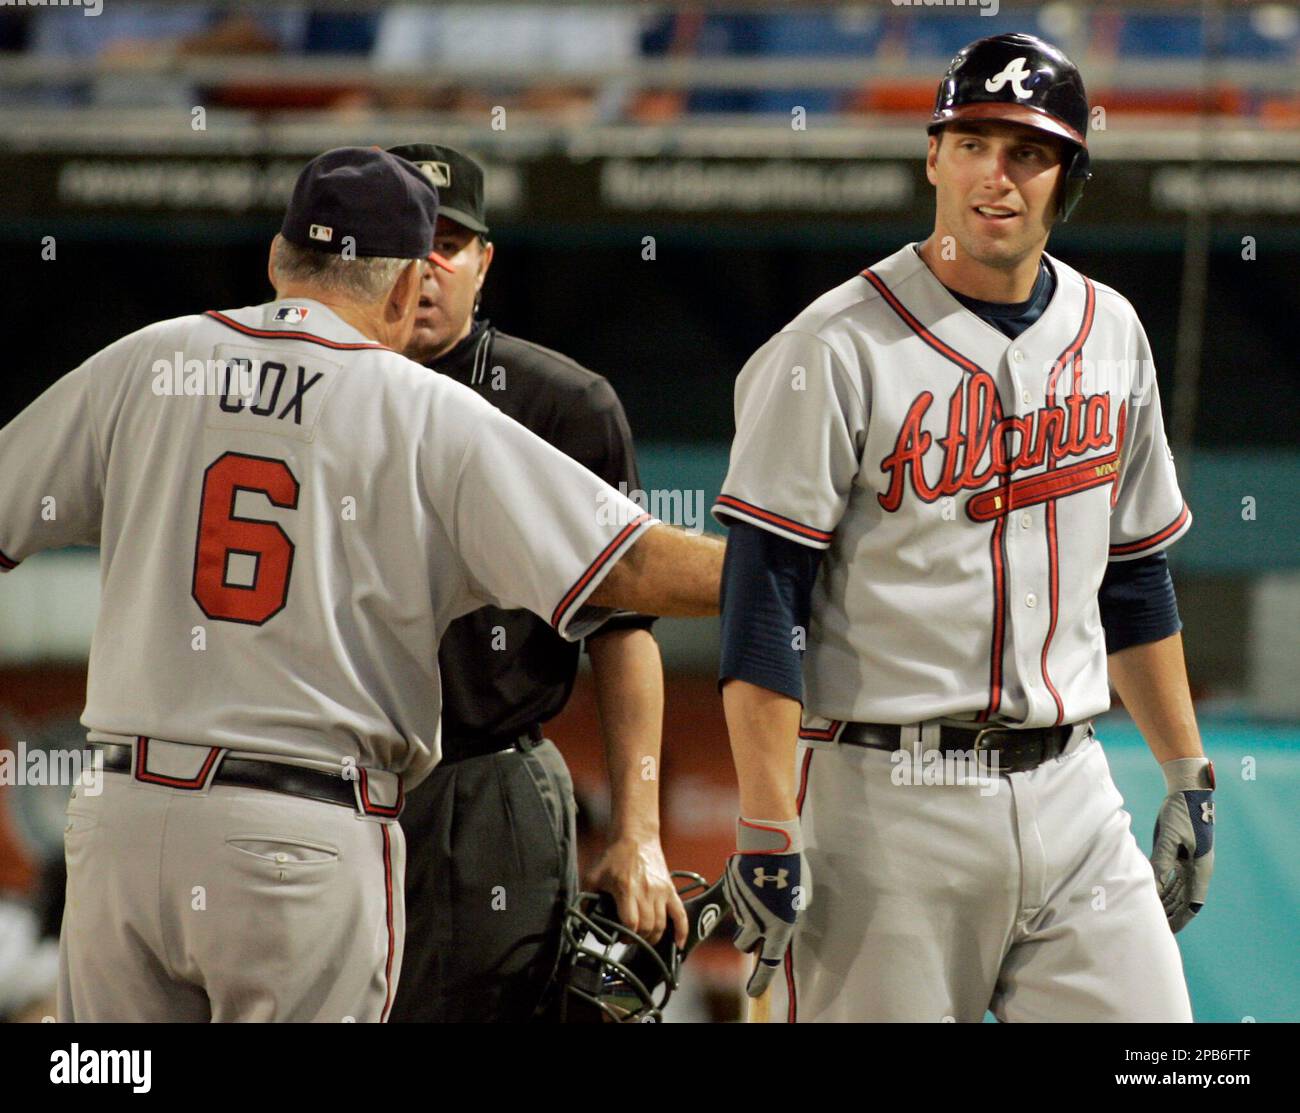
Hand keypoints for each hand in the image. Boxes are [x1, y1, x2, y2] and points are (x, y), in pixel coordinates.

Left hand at [586, 835, 687, 946]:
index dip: (625, 935)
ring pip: (662, 925)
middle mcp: (646, 891)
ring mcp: (661, 891)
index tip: (619, 937)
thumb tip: (584, 921)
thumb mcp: (593, 876)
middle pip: (647, 927)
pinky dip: (681, 931)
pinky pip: (680, 914)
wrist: (635, 836)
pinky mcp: (670, 889)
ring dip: (653, 937)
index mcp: (626, 888)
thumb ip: (586, 900)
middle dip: (638, 939)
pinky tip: (678, 944)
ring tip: (644, 938)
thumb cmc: (612, 857)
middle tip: (630, 938)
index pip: (631, 923)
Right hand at [723, 817, 808, 996]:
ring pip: (739, 922)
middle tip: (757, 926)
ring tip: (760, 892)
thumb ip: (789, 914)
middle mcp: (758, 922)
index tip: (753, 991)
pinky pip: (735, 902)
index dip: (760, 981)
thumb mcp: (799, 897)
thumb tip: (780, 922)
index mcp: (779, 927)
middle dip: (748, 940)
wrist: (771, 842)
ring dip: (746, 916)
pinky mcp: (731, 893)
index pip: (768, 963)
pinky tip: (754, 879)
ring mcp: (742, 908)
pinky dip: (743, 896)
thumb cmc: (792, 868)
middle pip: (744, 945)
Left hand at [1150, 758, 1214, 932]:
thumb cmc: (1181, 812)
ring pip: (1180, 890)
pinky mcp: (1183, 853)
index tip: (1169, 931)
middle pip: (1185, 900)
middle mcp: (1198, 868)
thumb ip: (1162, 861)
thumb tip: (1153, 885)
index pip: (1192, 904)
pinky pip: (1175, 877)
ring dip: (1167, 901)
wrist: (1188, 791)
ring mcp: (1191, 861)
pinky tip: (1154, 892)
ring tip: (1151, 913)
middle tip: (1153, 926)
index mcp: (1200, 868)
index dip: (1180, 919)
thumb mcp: (1170, 837)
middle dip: (1171, 914)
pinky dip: (1165, 887)